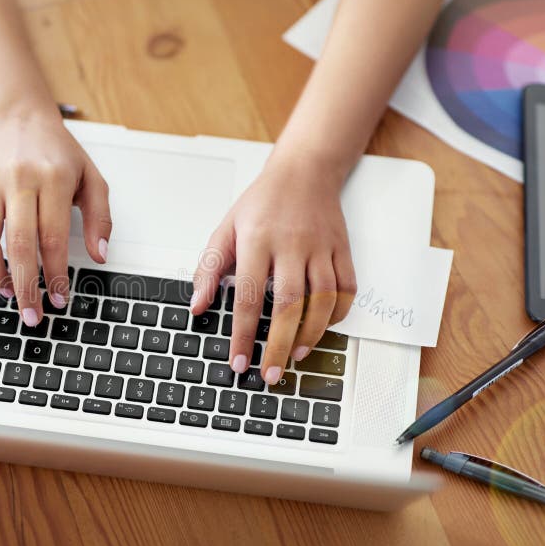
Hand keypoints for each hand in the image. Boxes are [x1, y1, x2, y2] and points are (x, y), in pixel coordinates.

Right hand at [0, 110, 111, 325]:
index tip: (60, 299)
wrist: (20, 117)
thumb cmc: (58, 152)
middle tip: (32, 315)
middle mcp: (20, 180)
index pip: (54, 238)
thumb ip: (101, 218)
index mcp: (55, 179)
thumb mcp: (92, 179)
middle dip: (26, 287)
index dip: (57, 275)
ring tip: (7, 291)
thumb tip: (100, 255)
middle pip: (21, 245)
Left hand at [191, 156, 356, 384]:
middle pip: (288, 305)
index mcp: (256, 240)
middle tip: (271, 374)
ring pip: (323, 300)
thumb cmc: (262, 203)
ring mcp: (321, 247)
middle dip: (278, 345)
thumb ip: (209, 269)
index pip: (247, 296)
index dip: (243, 334)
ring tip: (295, 356)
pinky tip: (322, 328)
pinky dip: (338, 314)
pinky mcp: (342, 249)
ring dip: (310, 334)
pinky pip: (347, 288)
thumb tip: (197, 306)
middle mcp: (291, 245)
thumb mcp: (225, 229)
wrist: (304, 171)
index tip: (239, 361)